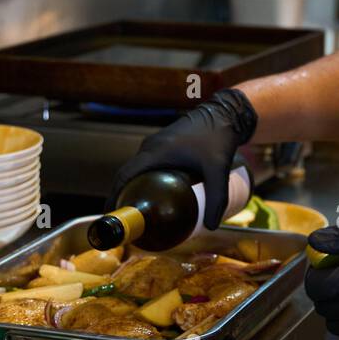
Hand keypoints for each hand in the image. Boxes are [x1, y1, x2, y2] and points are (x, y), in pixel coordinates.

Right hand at [104, 88, 257, 228]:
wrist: (226, 113)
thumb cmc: (219, 137)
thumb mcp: (217, 169)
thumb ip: (216, 197)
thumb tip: (211, 226)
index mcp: (155, 152)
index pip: (124, 176)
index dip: (115, 196)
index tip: (112, 214)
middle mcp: (151, 147)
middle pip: (128, 175)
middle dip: (125, 196)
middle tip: (131, 219)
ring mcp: (157, 144)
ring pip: (138, 170)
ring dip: (136, 187)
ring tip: (142, 211)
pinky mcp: (165, 144)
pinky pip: (148, 164)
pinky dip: (145, 179)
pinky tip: (157, 193)